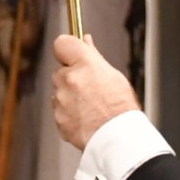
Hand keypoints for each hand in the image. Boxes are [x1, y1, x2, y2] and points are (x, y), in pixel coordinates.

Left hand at [51, 35, 140, 149]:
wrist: (118, 138)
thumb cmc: (121, 108)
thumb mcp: (113, 75)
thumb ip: (93, 58)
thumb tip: (85, 41)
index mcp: (84, 65)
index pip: (62, 44)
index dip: (66, 49)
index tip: (71, 55)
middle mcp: (68, 80)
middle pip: (60, 72)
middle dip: (71, 78)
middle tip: (90, 88)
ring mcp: (61, 101)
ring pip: (59, 93)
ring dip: (69, 97)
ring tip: (90, 107)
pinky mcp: (58, 119)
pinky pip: (60, 112)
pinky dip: (69, 114)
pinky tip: (86, 118)